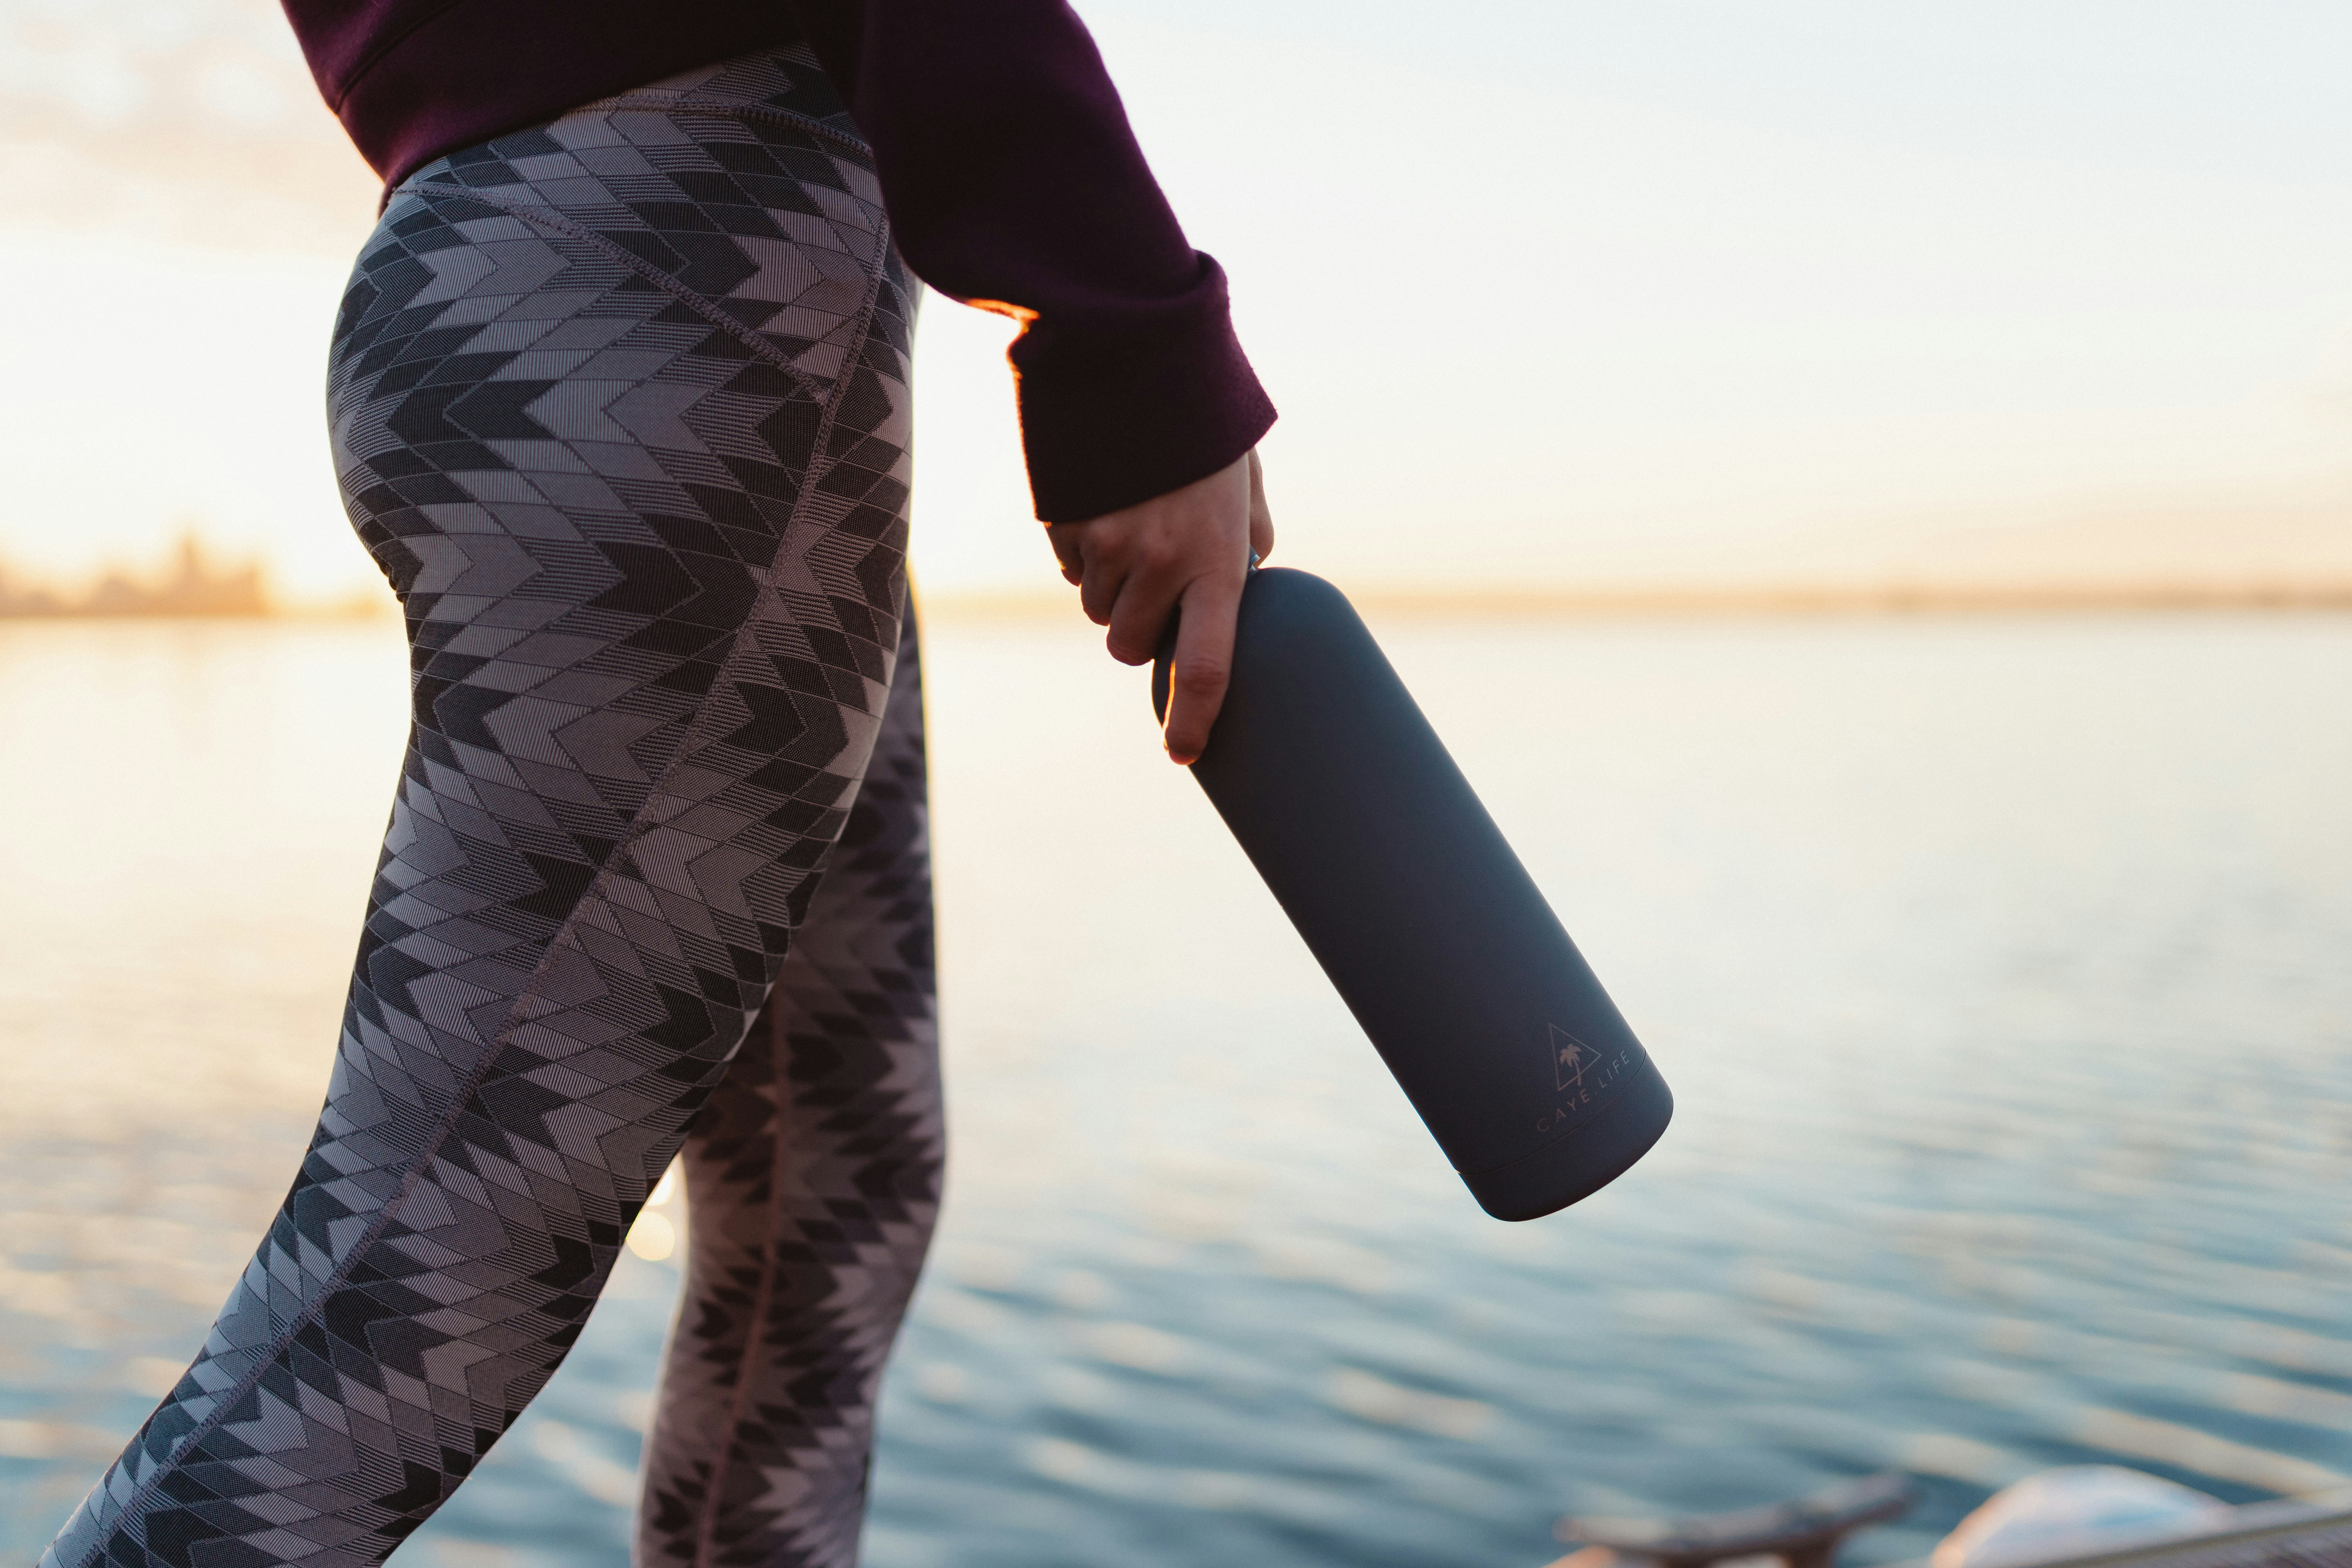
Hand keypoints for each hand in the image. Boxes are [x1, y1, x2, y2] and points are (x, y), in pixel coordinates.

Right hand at [1047, 449, 1274, 763]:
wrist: (1133, 355)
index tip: (1184, 752)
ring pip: (1097, 608)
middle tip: (1157, 580)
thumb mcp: (1242, 479)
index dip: (1193, 719)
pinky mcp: (1065, 525)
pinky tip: (1104, 504)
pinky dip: (1084, 552)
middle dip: (1140, 626)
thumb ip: (1247, 536)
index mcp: (1216, 560)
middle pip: (1130, 645)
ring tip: (1133, 524)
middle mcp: (1160, 564)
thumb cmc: (1200, 420)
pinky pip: (1070, 568)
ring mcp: (1107, 546)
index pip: (1206, 666)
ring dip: (1113, 586)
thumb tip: (1246, 576)